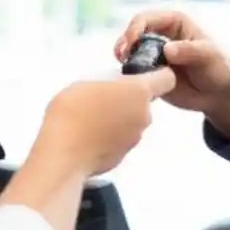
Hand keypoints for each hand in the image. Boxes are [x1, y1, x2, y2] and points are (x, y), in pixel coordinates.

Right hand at [32, 68, 176, 175]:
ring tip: (91, 118)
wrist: (63, 154)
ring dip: (118, 118)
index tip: (142, 74)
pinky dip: (111, 136)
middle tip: (102, 98)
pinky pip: (122, 139)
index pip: (167, 78)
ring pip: (132, 121)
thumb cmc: (72, 112)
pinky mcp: (124, 155)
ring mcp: (135, 138)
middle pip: (145, 102)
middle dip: (128, 99)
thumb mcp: (88, 81)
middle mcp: (144, 115)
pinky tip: (89, 135)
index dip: (158, 74)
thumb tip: (117, 85)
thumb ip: (111, 81)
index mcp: (138, 92)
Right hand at [114, 9, 229, 138]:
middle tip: (121, 54)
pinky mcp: (150, 73)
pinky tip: (127, 79)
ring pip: (130, 51)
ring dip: (122, 56)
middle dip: (124, 41)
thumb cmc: (218, 67)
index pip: (147, 19)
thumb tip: (167, 50)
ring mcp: (153, 55)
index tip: (131, 42)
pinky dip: (128, 72)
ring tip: (121, 63)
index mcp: (173, 23)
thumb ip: (189, 51)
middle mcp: (160, 36)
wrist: (219, 94)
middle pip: (133, 33)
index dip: (135, 28)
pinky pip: (134, 70)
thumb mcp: (208, 56)